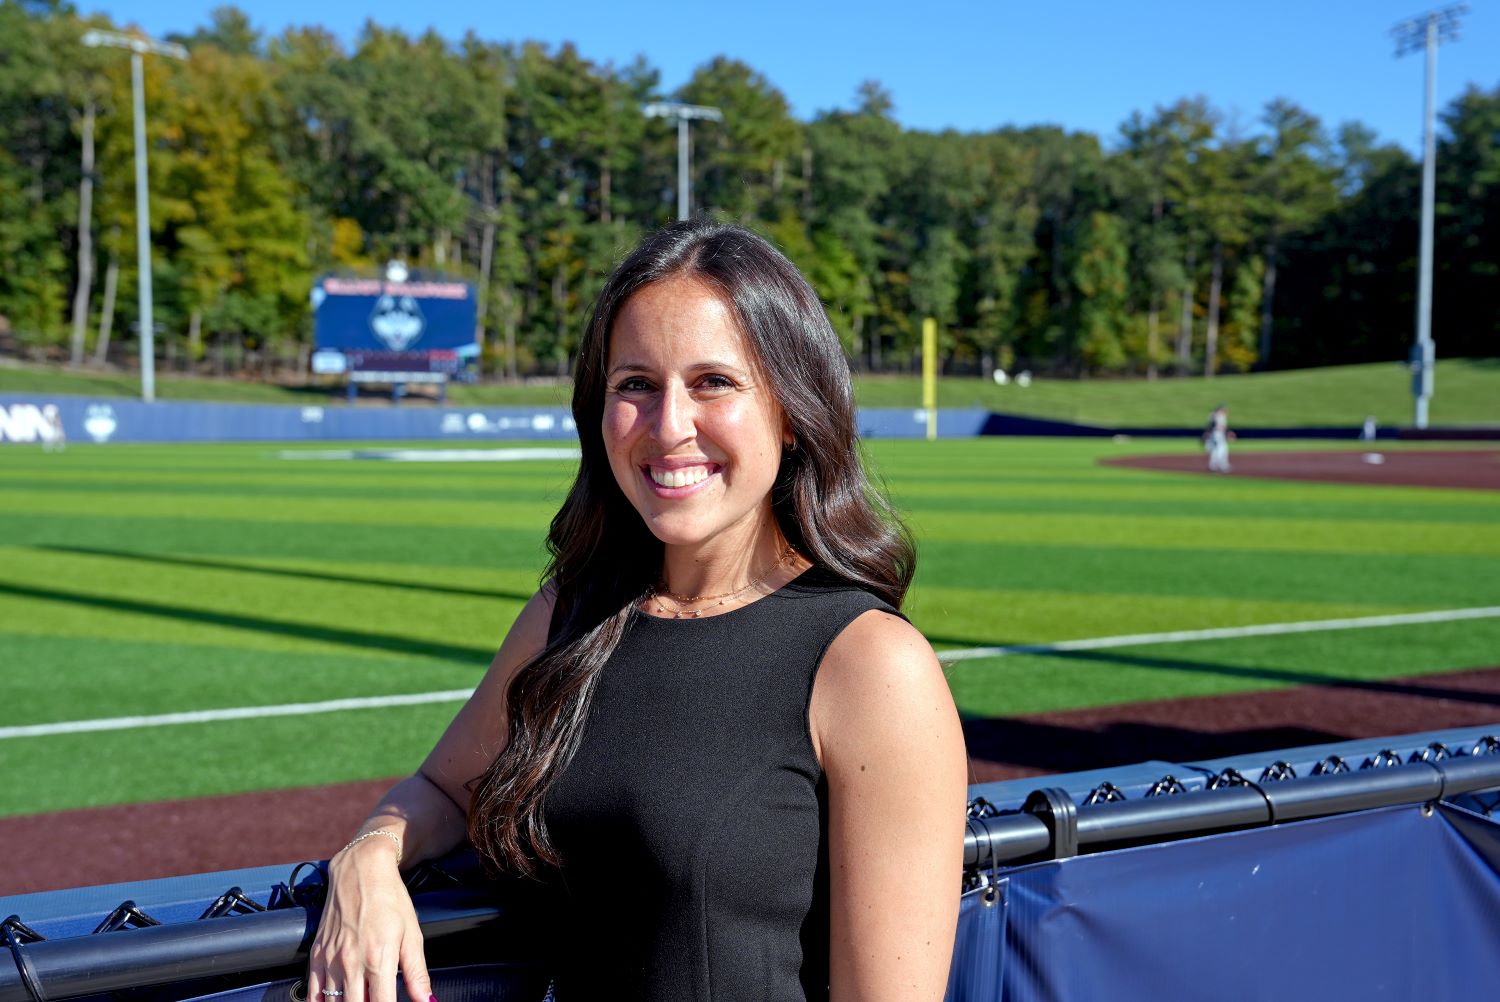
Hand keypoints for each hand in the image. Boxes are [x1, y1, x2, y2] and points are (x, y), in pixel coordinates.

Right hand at [308, 841, 432, 1001]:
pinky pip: (312, 993)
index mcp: (379, 959)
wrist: (361, 870)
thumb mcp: (412, 934)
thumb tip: (428, 1001)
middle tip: (376, 1000)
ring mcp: (331, 960)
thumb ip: (417, 973)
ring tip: (360, 999)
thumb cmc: (390, 899)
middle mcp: (352, 963)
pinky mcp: (317, 955)